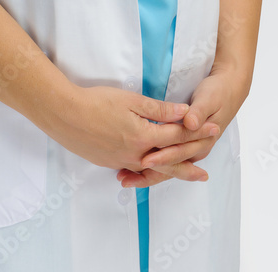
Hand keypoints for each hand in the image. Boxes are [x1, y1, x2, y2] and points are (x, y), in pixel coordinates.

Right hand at [46, 84, 219, 179]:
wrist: (64, 114)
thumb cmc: (96, 102)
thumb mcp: (131, 100)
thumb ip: (159, 109)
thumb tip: (183, 112)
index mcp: (143, 136)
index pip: (177, 134)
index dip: (196, 130)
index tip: (213, 128)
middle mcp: (135, 154)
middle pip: (170, 160)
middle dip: (190, 161)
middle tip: (207, 172)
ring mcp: (122, 161)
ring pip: (153, 169)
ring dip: (172, 171)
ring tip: (188, 176)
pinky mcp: (110, 162)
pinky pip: (135, 170)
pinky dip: (149, 172)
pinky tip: (152, 172)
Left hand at [117, 66, 248, 187]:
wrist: (228, 90)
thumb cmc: (217, 94)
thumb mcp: (208, 99)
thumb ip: (198, 112)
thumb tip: (189, 123)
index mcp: (202, 140)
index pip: (179, 153)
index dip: (162, 158)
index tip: (144, 161)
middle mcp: (195, 149)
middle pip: (170, 166)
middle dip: (148, 174)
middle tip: (126, 178)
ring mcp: (188, 148)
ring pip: (166, 167)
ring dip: (146, 174)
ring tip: (124, 179)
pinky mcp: (182, 143)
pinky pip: (166, 159)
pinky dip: (151, 166)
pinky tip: (134, 169)